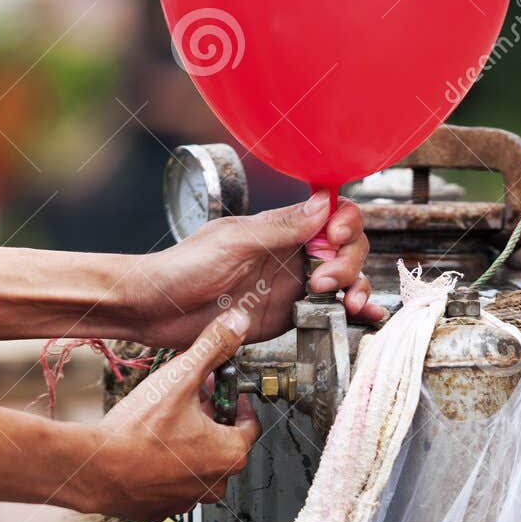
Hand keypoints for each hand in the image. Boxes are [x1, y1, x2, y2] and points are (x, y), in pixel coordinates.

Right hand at [71, 308, 259, 521]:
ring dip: (187, 443)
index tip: (218, 388)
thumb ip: (211, 349)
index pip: (249, 423)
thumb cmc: (136, 433)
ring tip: (164, 422)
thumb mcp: (179, 379)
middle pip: (223, 443)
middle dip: (209, 419)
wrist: (94, 469)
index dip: (232, 399)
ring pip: (197, 464)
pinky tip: (146, 447)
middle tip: (187, 399)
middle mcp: (215, 483)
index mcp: (230, 454)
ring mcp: (188, 499)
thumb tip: (236, 324)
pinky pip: (171, 483)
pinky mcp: (161, 508)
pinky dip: (163, 466)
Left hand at [127, 192, 385, 350]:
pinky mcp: (287, 316)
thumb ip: (281, 228)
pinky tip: (364, 317)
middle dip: (348, 263)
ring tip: (347, 304)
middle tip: (323, 282)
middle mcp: (291, 255)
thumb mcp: (233, 242)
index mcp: (279, 228)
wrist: (155, 310)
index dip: (344, 224)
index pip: (331, 215)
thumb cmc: (182, 269)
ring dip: (357, 288)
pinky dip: (351, 313)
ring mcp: (291, 286)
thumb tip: (324, 204)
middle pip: (346, 249)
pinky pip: (327, 312)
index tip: (335, 238)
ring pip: (344, 281)